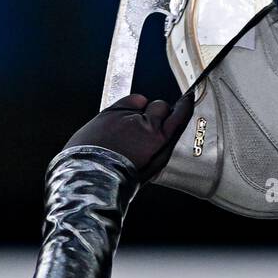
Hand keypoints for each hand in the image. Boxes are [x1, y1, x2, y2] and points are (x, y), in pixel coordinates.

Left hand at [63, 93, 194, 180]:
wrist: (91, 176)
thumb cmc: (119, 178)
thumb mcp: (150, 169)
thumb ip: (161, 150)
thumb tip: (167, 139)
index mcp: (159, 141)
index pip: (179, 115)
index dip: (184, 106)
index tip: (187, 100)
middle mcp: (146, 124)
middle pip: (161, 106)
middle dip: (159, 112)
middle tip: (150, 123)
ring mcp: (128, 116)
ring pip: (144, 101)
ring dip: (142, 109)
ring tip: (132, 126)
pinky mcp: (111, 112)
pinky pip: (129, 99)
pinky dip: (129, 104)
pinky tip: (123, 117)